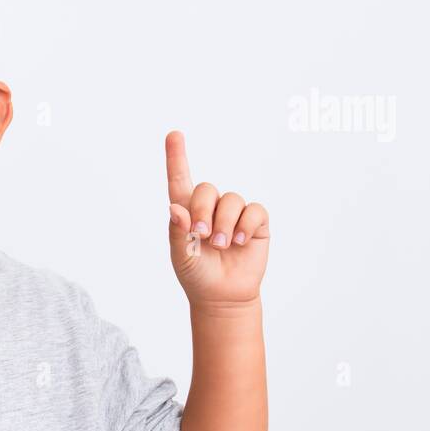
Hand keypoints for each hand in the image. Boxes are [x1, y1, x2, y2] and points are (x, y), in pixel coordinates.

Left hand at [165, 130, 268, 305]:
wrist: (223, 296)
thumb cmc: (197, 275)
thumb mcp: (181, 256)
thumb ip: (177, 232)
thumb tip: (176, 209)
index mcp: (187, 212)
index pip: (180, 179)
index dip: (176, 157)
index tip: (173, 134)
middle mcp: (210, 208)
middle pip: (207, 189)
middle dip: (203, 210)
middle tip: (202, 235)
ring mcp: (234, 214)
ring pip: (232, 200)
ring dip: (225, 223)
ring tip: (222, 245)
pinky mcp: (256, 222)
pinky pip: (254, 210)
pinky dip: (246, 225)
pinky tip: (240, 242)